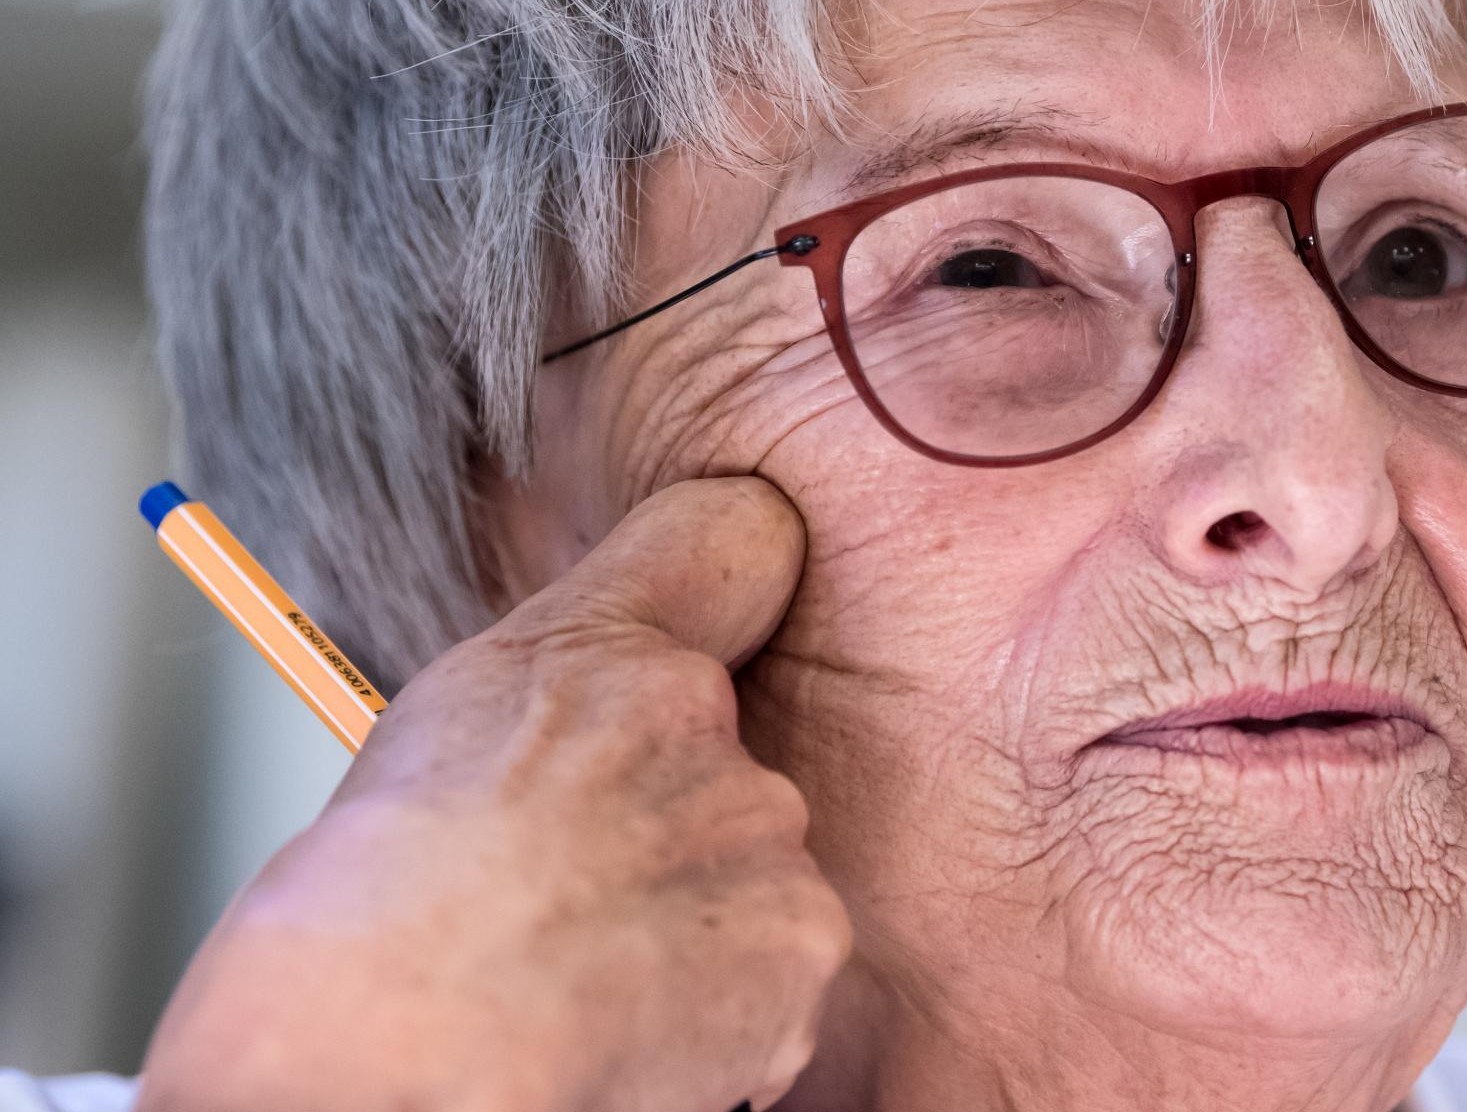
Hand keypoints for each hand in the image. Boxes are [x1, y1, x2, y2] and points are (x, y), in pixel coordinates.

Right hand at [136, 478, 849, 1111]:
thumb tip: (571, 726)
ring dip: (697, 931)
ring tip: (588, 975)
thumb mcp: (437, 735)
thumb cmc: (375, 913)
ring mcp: (759, 829)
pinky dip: (726, 1020)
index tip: (736, 615)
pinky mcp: (801, 941)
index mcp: (599, 652)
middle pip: (729, 770)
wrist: (398, 1037)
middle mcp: (698, 719)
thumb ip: (549, 698)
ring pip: (755, 878)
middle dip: (675, 833)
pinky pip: (781, 980)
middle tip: (574, 898)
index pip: (733, 537)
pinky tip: (632, 1027)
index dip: (742, 575)